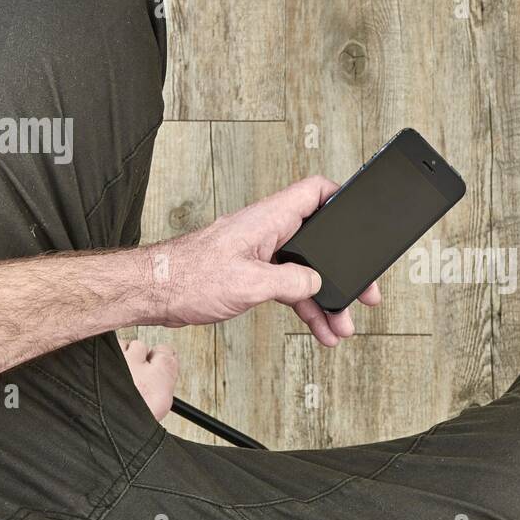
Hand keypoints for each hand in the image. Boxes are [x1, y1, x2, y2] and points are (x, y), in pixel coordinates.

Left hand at [147, 175, 380, 345]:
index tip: (362, 218)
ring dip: (324, 300)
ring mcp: (260, 253)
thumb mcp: (252, 283)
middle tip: (364, 294)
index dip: (342, 199)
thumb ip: (292, 282)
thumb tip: (316, 284)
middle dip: (342, 272)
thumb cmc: (190, 277)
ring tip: (341, 328)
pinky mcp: (250, 273)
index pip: (315, 192)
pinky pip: (288, 287)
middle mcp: (267, 231)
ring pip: (305, 273)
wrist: (154, 293)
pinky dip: (303, 307)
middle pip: (319, 243)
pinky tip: (317, 328)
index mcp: (269, 219)